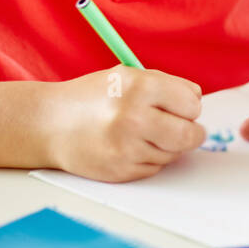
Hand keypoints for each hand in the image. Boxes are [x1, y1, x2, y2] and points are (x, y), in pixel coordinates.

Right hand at [45, 66, 205, 181]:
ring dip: (169, 145)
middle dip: (192, 131)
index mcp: (140, 88)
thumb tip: (198, 100)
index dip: (190, 105)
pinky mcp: (120, 172)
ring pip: (174, 154)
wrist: (51, 124)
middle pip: (190, 134)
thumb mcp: (129, 76)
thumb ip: (167, 84)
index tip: (182, 105)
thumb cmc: (94, 96)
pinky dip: (151, 158)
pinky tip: (132, 145)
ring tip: (148, 132)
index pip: (192, 104)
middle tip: (184, 126)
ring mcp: (126, 149)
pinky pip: (155, 168)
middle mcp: (134, 119)